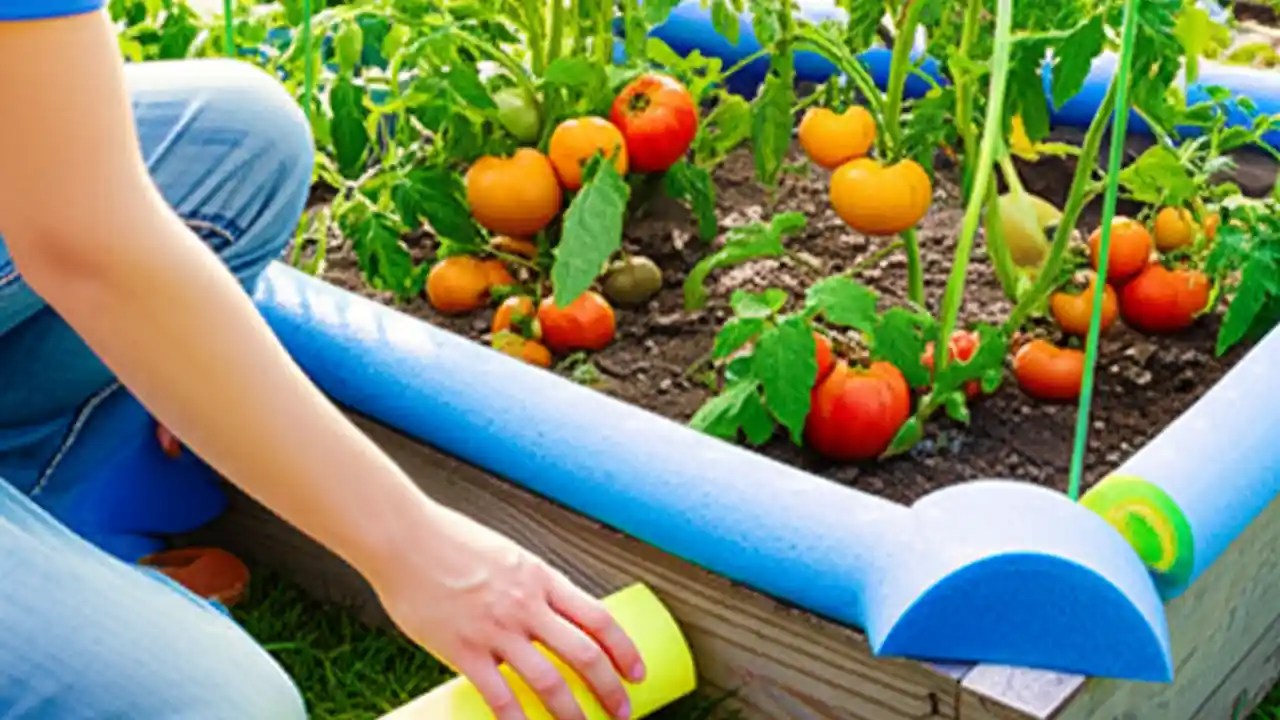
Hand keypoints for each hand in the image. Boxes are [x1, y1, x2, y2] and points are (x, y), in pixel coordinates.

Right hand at [368, 505, 645, 719]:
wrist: (404, 539)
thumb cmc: (450, 542)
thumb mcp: (508, 556)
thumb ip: (530, 586)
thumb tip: (549, 616)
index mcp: (540, 579)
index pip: (598, 618)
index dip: (625, 649)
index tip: (637, 671)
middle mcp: (526, 605)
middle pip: (584, 654)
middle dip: (610, 689)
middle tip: (622, 711)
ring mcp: (495, 630)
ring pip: (548, 681)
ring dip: (571, 713)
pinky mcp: (463, 650)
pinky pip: (499, 696)